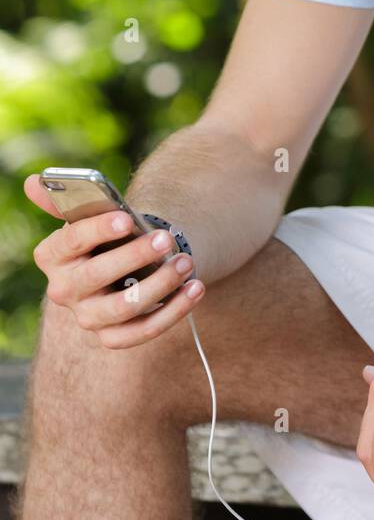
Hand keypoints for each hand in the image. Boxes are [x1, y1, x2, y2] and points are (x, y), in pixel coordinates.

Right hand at [24, 173, 204, 348]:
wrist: (123, 268)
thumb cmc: (109, 237)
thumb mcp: (90, 217)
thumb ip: (70, 201)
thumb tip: (32, 182)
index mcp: (52, 255)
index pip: (71, 241)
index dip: (99, 230)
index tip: (127, 219)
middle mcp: (63, 290)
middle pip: (96, 276)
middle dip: (134, 256)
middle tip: (166, 238)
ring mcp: (88, 317)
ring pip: (123, 307)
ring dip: (160, 284)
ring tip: (187, 261)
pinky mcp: (113, 337)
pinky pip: (143, 331)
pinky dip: (173, 311)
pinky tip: (195, 289)